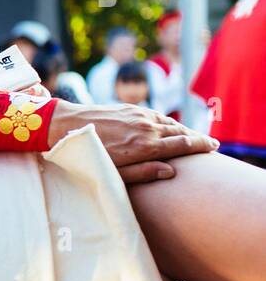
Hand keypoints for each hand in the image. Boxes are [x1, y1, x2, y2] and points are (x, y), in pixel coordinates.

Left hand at [48, 101, 218, 183]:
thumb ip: (143, 172)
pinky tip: (170, 126)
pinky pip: (157, 115)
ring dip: (183, 129)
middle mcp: (147, 128)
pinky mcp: (130, 108)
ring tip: (193, 137)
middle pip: (181, 133)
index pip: (183, 145)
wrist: (66, 126)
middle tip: (211, 144)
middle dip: (197, 139)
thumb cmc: (88, 155)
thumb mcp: (114, 172)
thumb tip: (170, 172)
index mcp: (146, 146)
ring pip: (170, 123)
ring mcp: (139, 116)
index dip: (202, 146)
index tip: (214, 148)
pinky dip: (168, 121)